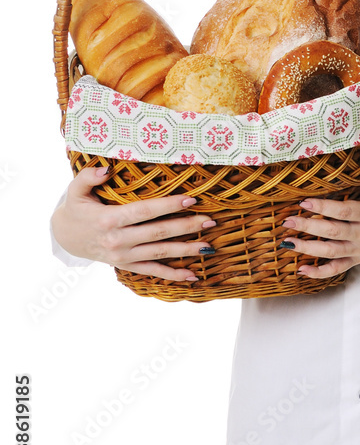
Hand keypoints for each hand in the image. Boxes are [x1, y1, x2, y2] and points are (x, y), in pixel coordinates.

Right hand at [51, 165, 216, 281]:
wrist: (65, 237)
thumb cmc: (76, 209)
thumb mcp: (75, 190)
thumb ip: (88, 177)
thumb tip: (106, 168)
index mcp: (109, 219)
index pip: (145, 211)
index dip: (169, 205)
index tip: (191, 199)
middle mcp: (118, 240)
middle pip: (158, 233)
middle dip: (186, 227)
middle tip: (210, 221)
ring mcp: (123, 256)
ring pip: (160, 253)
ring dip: (186, 250)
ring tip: (208, 246)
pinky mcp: (126, 265)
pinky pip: (152, 272)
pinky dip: (173, 275)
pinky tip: (192, 276)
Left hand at [280, 165, 359, 278]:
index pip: (345, 211)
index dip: (324, 207)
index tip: (304, 202)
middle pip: (333, 232)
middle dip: (309, 227)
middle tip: (288, 222)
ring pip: (331, 252)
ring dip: (308, 248)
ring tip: (288, 242)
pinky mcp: (356, 260)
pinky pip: (337, 269)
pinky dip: (319, 272)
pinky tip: (302, 269)